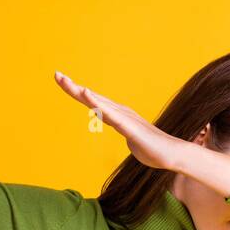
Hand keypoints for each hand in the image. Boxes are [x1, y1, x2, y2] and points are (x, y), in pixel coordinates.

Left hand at [54, 70, 190, 171]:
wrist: (173, 155)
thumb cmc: (153, 149)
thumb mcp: (133, 142)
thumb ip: (127, 135)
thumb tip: (127, 135)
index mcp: (118, 116)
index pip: (94, 103)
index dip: (78, 93)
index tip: (63, 82)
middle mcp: (120, 112)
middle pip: (92, 98)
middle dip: (73, 87)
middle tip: (57, 75)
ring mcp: (125, 118)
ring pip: (99, 103)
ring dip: (82, 92)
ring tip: (67, 82)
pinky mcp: (130, 127)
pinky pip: (110, 114)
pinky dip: (97, 103)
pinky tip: (86, 94)